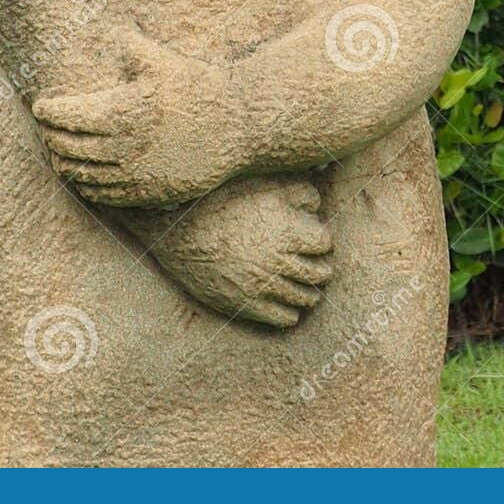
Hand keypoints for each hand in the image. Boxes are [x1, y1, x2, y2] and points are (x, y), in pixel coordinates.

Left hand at [32, 27, 239, 206]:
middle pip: (67, 146)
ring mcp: (134, 174)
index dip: (48, 111)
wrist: (238, 126)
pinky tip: (85, 176)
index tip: (41, 105)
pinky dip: (86, 186)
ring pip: (81, 174)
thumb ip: (132, 49)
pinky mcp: (148, 192)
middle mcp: (122, 147)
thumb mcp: (164, 61)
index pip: (67, 116)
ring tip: (60, 152)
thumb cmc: (200, 89)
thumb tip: (113, 35)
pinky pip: (104, 195)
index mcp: (120, 113)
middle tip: (48, 127)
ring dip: (64, 163)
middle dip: (51, 136)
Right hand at [133, 175, 335, 327]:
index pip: (325, 243)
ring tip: (307, 286)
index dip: (322, 238)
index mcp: (286, 232)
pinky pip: (283, 318)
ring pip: (304, 298)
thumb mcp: (263, 185)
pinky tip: (287, 303)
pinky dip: (291, 312)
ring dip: (310, 291)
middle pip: (319, 274)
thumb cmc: (222, 202)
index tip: (315, 237)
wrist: (179, 230)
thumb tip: (317, 206)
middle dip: (322, 267)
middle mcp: (278, 262)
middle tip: (319, 264)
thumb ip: (297, 192)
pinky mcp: (245, 305)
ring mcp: (262, 286)